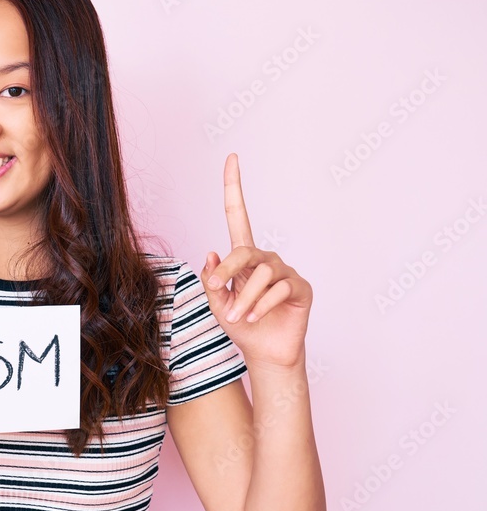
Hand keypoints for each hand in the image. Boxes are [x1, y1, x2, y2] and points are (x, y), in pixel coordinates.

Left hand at [201, 153, 312, 368]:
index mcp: (243, 257)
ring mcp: (285, 272)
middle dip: (227, 271)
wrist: (265, 352)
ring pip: (260, 275)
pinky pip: (278, 289)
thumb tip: (210, 253)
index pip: (238, 215)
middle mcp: (265, 259)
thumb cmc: (241, 325)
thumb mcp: (217, 304)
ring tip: (237, 316)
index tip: (232, 157)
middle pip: (244, 251)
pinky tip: (254, 317)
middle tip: (216, 289)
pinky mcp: (301, 288)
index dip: (234, 187)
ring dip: (243, 298)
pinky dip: (261, 305)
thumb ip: (212, 281)